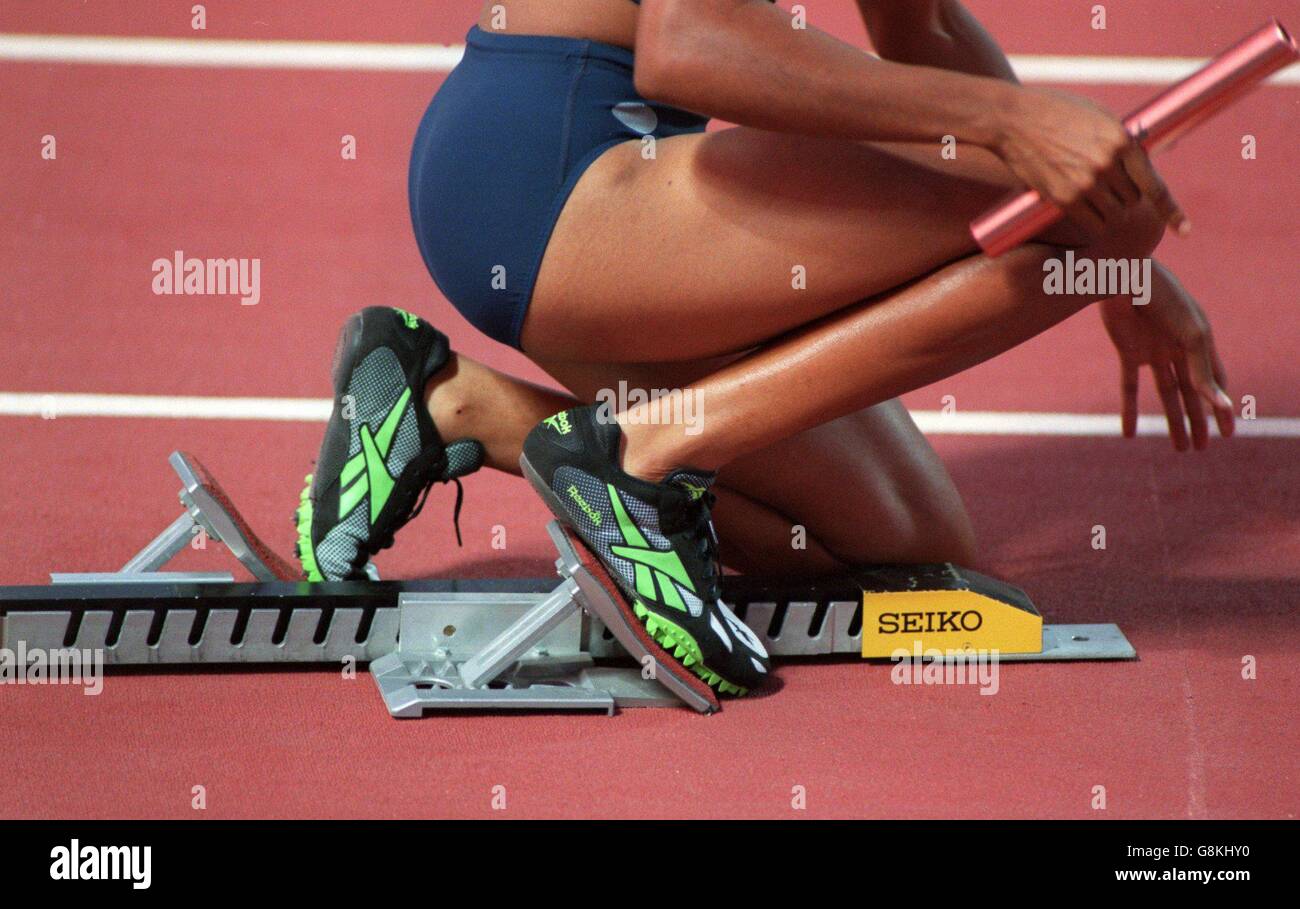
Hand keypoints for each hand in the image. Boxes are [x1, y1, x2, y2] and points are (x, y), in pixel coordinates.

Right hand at [993, 87, 1188, 239]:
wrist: (1013, 120)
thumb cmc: (1055, 113)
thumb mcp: (1098, 117)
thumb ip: (1121, 140)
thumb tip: (1145, 157)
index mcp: (1122, 140)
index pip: (1154, 184)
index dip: (1171, 210)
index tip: (1184, 230)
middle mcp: (1107, 164)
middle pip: (1133, 200)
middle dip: (1125, 196)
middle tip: (1107, 184)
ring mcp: (1085, 183)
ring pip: (1114, 214)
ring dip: (1109, 210)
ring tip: (1092, 193)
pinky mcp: (1063, 197)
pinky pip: (1092, 223)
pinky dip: (1094, 222)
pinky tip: (1084, 210)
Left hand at [1099, 276, 1233, 449]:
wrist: (1124, 278)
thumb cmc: (1165, 299)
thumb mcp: (1190, 336)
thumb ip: (1203, 369)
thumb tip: (1220, 404)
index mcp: (1201, 342)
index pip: (1215, 381)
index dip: (1221, 407)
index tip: (1228, 433)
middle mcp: (1179, 349)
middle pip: (1191, 393)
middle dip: (1198, 421)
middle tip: (1201, 450)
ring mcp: (1154, 350)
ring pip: (1166, 393)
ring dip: (1172, 421)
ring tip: (1180, 448)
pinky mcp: (1128, 351)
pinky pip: (1129, 386)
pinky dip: (1129, 409)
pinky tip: (1129, 434)